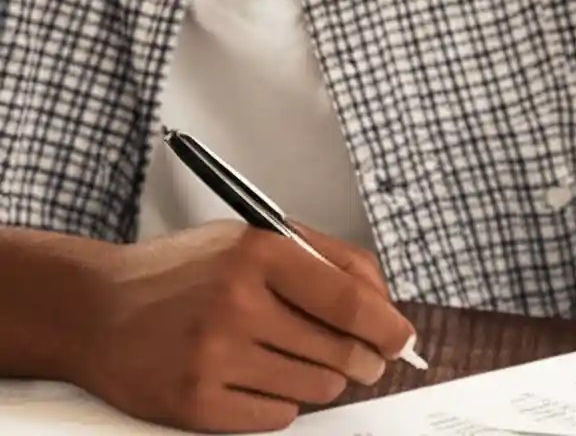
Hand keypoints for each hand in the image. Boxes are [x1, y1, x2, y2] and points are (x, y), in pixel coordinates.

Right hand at [75, 221, 414, 432]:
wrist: (93, 308)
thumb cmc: (187, 271)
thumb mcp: (254, 238)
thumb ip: (328, 260)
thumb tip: (386, 306)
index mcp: (259, 253)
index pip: (353, 302)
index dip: (390, 328)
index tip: (401, 339)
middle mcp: (236, 302)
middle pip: (344, 351)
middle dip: (364, 359)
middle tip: (363, 359)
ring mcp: (213, 356)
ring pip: (318, 387)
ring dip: (323, 379)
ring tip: (298, 360)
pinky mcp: (194, 403)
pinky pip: (278, 416)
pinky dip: (281, 402)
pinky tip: (258, 378)